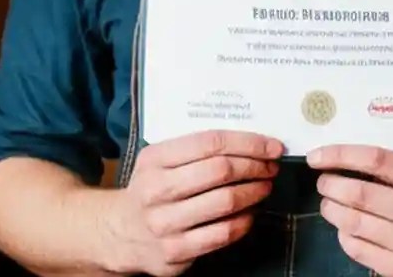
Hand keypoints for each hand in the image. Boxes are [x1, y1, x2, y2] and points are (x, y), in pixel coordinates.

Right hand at [108, 130, 282, 275]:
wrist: (120, 232)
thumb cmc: (152, 188)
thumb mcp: (160, 160)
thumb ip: (195, 148)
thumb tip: (250, 140)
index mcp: (154, 160)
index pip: (210, 143)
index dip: (249, 143)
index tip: (272, 146)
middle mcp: (156, 191)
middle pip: (221, 171)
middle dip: (256, 166)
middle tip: (271, 167)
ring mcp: (165, 224)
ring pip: (226, 203)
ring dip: (255, 192)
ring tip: (265, 186)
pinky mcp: (175, 253)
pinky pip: (222, 234)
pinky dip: (245, 221)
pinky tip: (250, 212)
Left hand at [308, 145, 392, 276]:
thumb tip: (344, 162)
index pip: (376, 160)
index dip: (341, 155)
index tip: (317, 156)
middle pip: (359, 192)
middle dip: (331, 185)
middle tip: (324, 183)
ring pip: (352, 222)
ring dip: (331, 209)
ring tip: (329, 204)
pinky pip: (356, 248)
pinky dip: (343, 235)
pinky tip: (346, 228)